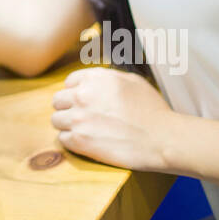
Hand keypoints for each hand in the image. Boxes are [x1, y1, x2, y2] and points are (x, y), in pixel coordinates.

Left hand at [49, 67, 177, 172]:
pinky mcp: (80, 141)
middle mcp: (82, 95)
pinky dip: (72, 141)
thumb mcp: (132, 81)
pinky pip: (63, 139)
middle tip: (82, 117)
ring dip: (67, 125)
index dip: (76, 92)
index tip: (84, 102)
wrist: (161, 138)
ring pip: (56, 120)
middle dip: (68, 108)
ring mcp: (78, 118)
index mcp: (94, 78)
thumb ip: (107, 78)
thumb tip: (95, 80)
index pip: (68, 83)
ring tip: (84, 130)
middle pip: (58, 101)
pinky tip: (87, 142)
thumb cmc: (152, 110)